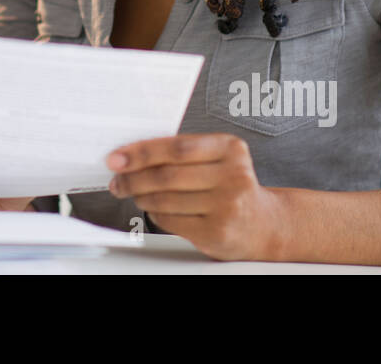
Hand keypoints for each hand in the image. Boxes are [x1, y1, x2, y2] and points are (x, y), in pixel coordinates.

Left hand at [106, 133, 285, 259]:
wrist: (263, 224)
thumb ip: (183, 153)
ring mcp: (227, 206)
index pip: (177, 148)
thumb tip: (131, 155)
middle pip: (168, 175)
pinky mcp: (218, 231)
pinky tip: (153, 209)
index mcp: (230, 148)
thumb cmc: (231, 186)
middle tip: (117, 180)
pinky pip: (171, 220)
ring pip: (166, 199)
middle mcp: (233, 175)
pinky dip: (155, 214)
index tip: (117, 158)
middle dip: (134, 178)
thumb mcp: (218, 159)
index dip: (141, 152)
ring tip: (133, 193)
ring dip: (141, 196)